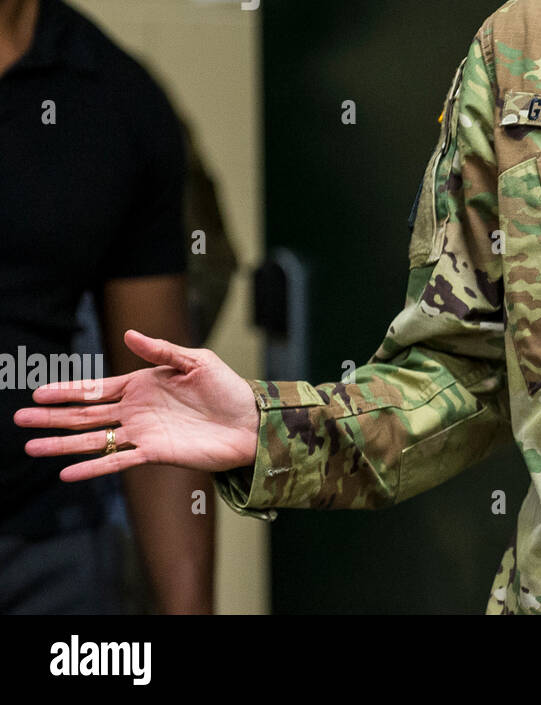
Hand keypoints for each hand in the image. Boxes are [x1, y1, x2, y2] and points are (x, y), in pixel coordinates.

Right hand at [14, 330, 259, 479]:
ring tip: (31, 446)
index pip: (97, 388)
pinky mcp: (155, 453)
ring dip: (61, 443)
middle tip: (20, 418)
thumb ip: (161, 350)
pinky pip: (117, 462)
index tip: (38, 392)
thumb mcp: (196, 361)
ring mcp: (142, 433)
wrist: (251, 422)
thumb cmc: (228, 389)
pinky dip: (93, 467)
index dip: (68, 391)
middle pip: (86, 414)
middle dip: (52, 416)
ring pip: (93, 439)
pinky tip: (67, 473)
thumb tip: (128, 334)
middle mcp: (137, 411)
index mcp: (143, 385)